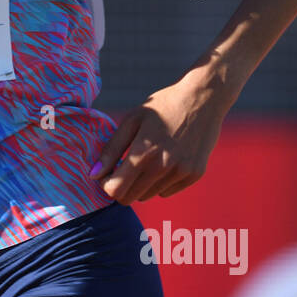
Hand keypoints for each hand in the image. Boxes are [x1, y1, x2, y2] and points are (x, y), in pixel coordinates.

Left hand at [88, 73, 228, 203]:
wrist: (203, 98)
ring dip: (142, 184)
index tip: (108, 173)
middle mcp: (164, 167)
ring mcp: (182, 172)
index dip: (106, 184)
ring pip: (148, 196)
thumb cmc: (163, 106)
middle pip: (130, 198)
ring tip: (148, 159)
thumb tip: (93, 175)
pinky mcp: (195, 174)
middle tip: (125, 167)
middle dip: (122, 186)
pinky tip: (166, 159)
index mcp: (144, 152)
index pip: (115, 190)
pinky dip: (161, 182)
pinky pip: (167, 191)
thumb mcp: (132, 121)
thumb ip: (111, 150)